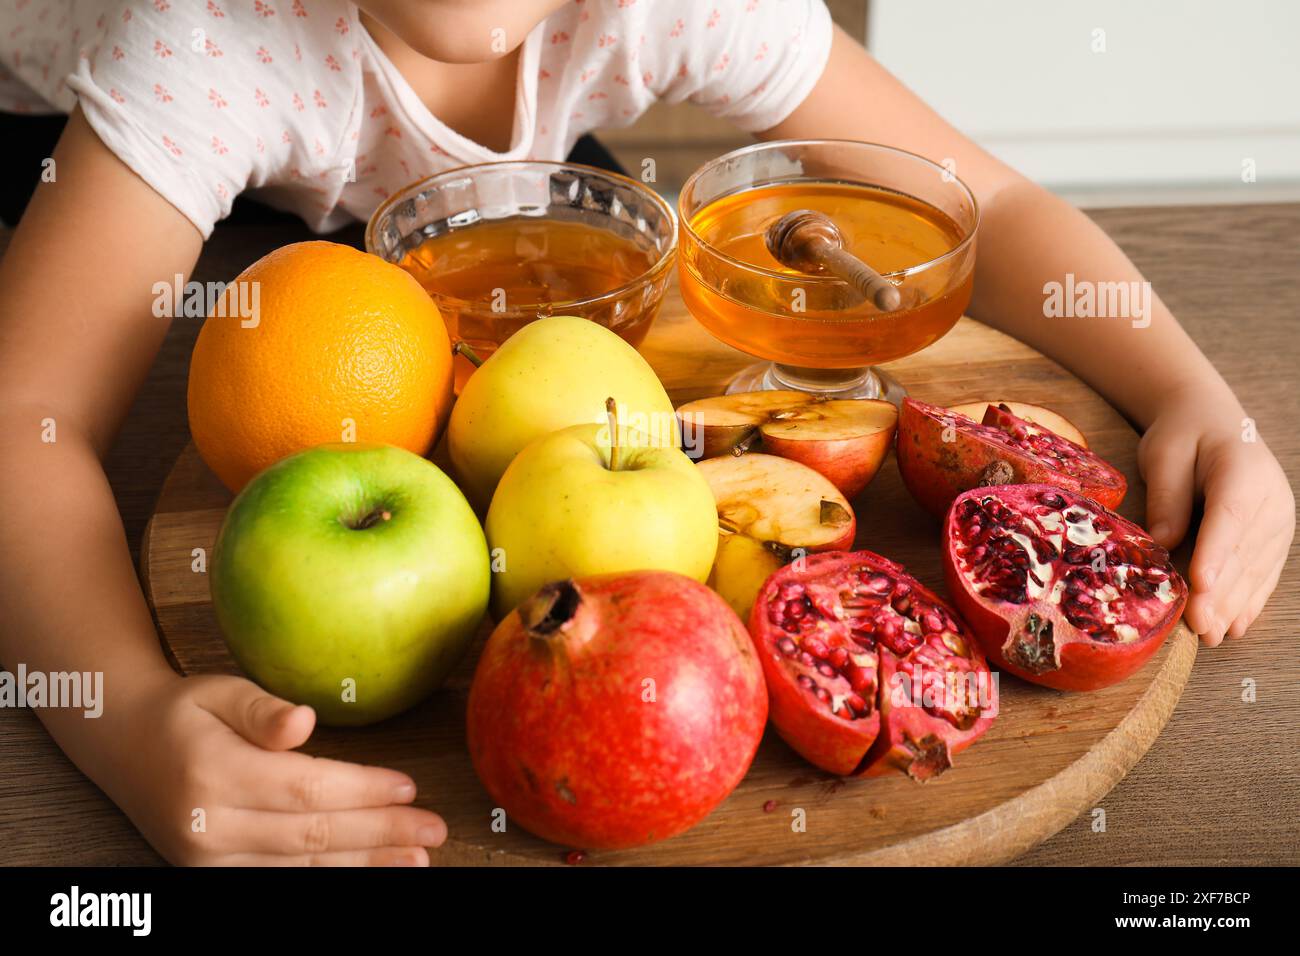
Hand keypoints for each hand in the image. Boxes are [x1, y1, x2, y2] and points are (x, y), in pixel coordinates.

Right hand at [105, 674, 446, 864]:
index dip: (363, 790)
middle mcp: (208, 826)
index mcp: (213, 773)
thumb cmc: (185, 713)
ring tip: (417, 858)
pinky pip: (281, 881)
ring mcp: (208, 859)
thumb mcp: (220, 692)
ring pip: (301, 867)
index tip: (410, 787)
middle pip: (312, 835)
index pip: (305, 789)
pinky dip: (331, 877)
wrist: (123, 746)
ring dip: (365, 865)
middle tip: (433, 828)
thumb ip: (261, 710)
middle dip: (380, 832)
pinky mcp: (211, 876)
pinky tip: (370, 871)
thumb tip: (303, 721)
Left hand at [1138, 388, 1294, 645]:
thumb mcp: (1164, 454)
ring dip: (1234, 606)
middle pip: (1244, 553)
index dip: (1216, 554)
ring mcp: (1277, 521)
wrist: (1212, 420)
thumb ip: (1167, 496)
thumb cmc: (1183, 435)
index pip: (1230, 518)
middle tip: (1198, 628)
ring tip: (1211, 636)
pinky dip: (1248, 600)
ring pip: (1255, 569)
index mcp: (1244, 472)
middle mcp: (1272, 500)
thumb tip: (1163, 541)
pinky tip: (1234, 625)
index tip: (1200, 585)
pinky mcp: (1273, 537)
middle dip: (1221, 594)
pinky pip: (1262, 572)